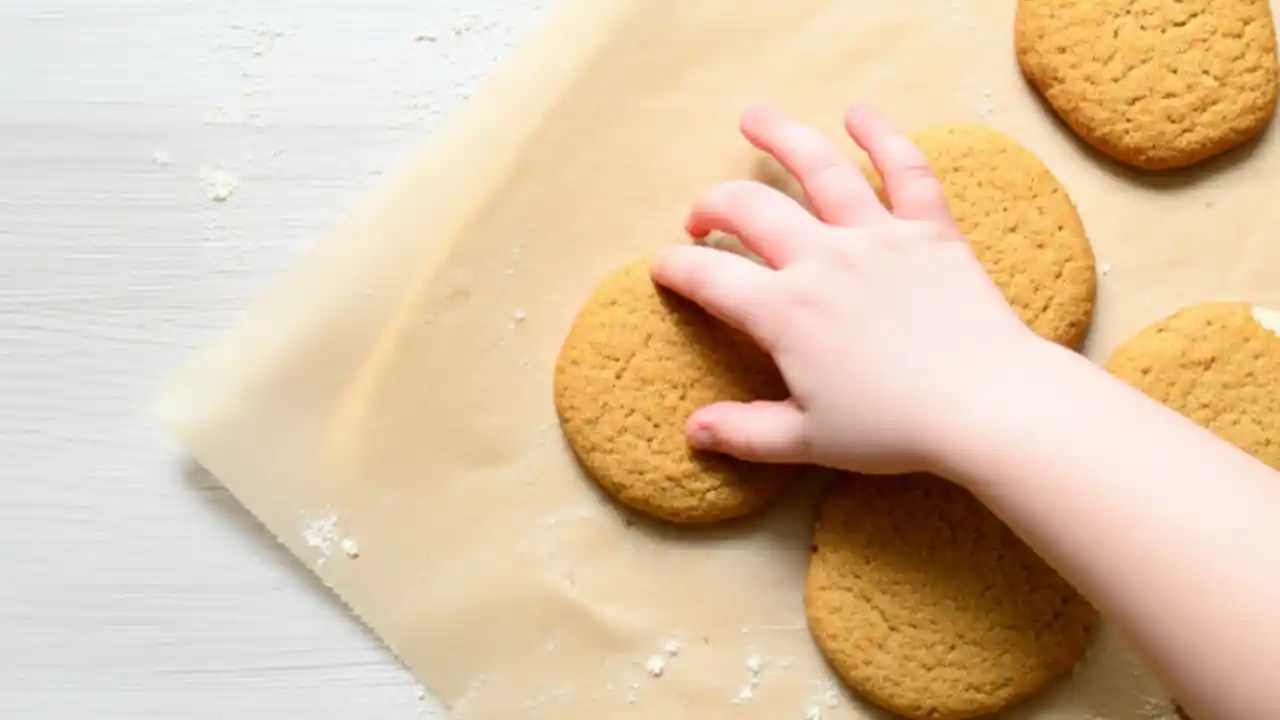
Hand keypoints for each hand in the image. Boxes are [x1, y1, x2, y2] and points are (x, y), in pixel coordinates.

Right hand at [651, 104, 1038, 474]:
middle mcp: (822, 260)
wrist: (985, 406)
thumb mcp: (807, 440)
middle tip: (701, 216)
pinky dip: (882, 136)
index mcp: (784, 312)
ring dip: (781, 136)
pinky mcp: (928, 230)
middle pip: (750, 209)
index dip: (676, 268)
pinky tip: (859, 113)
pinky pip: (905, 170)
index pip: (709, 278)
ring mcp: (876, 237)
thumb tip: (693, 430)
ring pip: (818, 169)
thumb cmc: (894, 428)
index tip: (663, 267)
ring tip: (753, 116)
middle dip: (713, 204)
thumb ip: (744, 433)